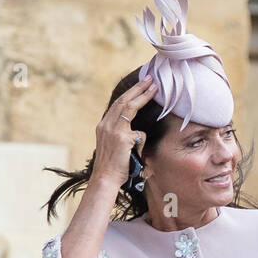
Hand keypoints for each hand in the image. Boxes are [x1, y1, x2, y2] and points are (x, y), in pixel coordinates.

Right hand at [92, 76, 157, 190]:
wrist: (105, 179)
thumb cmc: (114, 167)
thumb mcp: (116, 148)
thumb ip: (123, 136)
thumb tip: (137, 133)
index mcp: (104, 126)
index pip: (118, 105)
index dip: (130, 94)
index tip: (140, 85)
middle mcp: (106, 124)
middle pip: (123, 101)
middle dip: (138, 88)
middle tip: (150, 78)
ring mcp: (113, 130)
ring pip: (129, 108)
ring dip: (142, 95)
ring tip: (154, 87)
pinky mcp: (122, 138)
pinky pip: (139, 135)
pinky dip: (141, 142)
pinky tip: (136, 152)